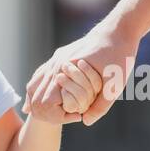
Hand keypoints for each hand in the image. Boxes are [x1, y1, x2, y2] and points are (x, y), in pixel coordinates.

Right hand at [23, 20, 140, 125]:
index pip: (48, 99)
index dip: (53, 114)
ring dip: (33, 95)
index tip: (66, 118)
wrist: (119, 29)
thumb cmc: (119, 55)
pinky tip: (35, 92)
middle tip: (43, 120)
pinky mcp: (62, 54)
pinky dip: (37, 83)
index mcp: (67, 70)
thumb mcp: (114, 84)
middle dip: (39, 107)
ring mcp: (59, 57)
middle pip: (37, 90)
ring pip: (36, 79)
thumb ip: (100, 106)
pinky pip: (43, 71)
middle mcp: (59, 63)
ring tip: (29, 110)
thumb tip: (85, 122)